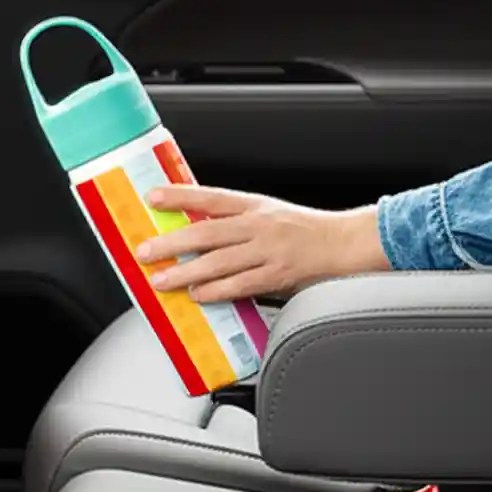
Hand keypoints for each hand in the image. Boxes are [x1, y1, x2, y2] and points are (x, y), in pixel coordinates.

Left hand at [135, 185, 390, 302]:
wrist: (346, 244)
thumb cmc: (308, 231)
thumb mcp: (271, 215)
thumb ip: (238, 223)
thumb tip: (199, 235)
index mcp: (255, 205)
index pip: (210, 197)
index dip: (179, 196)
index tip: (152, 197)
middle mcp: (259, 225)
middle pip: (206, 232)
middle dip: (170, 243)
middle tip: (144, 251)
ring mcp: (268, 251)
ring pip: (217, 262)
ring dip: (184, 272)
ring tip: (161, 280)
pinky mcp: (278, 276)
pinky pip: (240, 285)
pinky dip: (215, 291)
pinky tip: (198, 295)